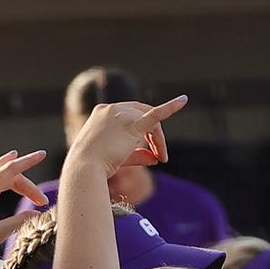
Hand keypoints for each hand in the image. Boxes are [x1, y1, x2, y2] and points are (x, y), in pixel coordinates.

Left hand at [0, 149, 49, 253]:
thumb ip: (19, 222)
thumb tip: (37, 214)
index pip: (10, 170)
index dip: (28, 162)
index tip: (42, 154)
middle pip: (9, 175)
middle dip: (28, 186)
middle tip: (42, 202)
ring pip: (1, 175)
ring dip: (19, 183)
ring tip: (35, 195)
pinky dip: (7, 178)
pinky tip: (12, 174)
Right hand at [67, 95, 187, 179]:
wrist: (86, 168)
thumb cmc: (96, 165)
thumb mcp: (116, 156)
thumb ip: (136, 155)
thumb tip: (155, 159)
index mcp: (103, 112)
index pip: (130, 115)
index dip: (143, 131)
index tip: (148, 147)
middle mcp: (112, 109)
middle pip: (144, 115)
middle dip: (154, 135)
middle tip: (160, 156)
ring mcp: (121, 114)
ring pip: (152, 123)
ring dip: (159, 141)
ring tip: (161, 158)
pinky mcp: (132, 124)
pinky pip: (156, 114)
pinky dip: (172, 107)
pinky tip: (183, 100)